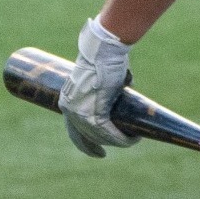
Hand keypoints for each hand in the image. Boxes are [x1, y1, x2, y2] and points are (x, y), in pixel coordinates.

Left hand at [61, 18, 140, 156]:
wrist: (103, 50)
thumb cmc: (104, 58)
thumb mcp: (100, 79)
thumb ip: (108, 90)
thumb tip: (126, 89)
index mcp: (67, 101)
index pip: (73, 129)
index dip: (85, 141)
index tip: (97, 149)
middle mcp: (69, 110)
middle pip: (84, 136)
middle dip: (99, 146)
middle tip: (116, 148)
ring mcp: (80, 112)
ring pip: (97, 136)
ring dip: (116, 141)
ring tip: (132, 140)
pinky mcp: (94, 111)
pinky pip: (107, 131)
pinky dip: (120, 138)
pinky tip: (131, 139)